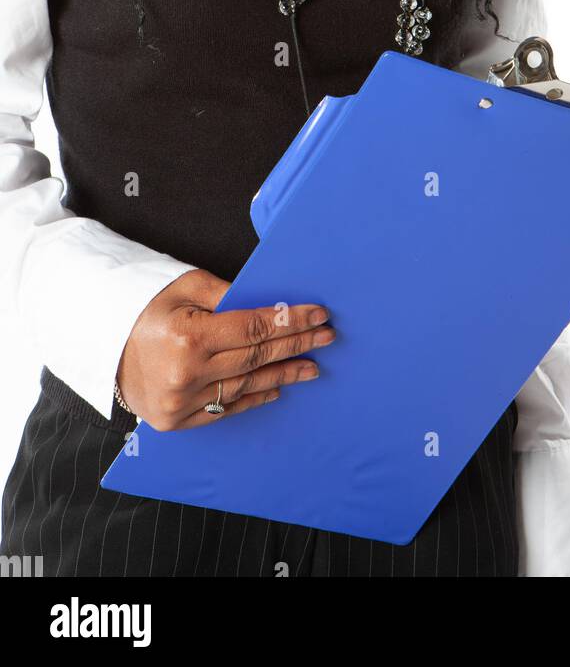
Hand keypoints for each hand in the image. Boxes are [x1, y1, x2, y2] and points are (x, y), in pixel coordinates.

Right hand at [115, 268, 334, 430]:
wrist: (103, 348)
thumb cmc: (146, 310)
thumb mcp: (183, 287)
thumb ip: (226, 294)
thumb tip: (267, 302)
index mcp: (189, 337)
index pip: (253, 328)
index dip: (290, 321)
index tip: (318, 314)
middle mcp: (187, 374)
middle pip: (256, 357)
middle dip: (296, 344)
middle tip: (327, 336)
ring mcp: (181, 402)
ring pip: (246, 386)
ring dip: (283, 374)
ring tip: (312, 365)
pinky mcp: (177, 421)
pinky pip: (225, 408)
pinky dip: (254, 397)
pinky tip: (278, 387)